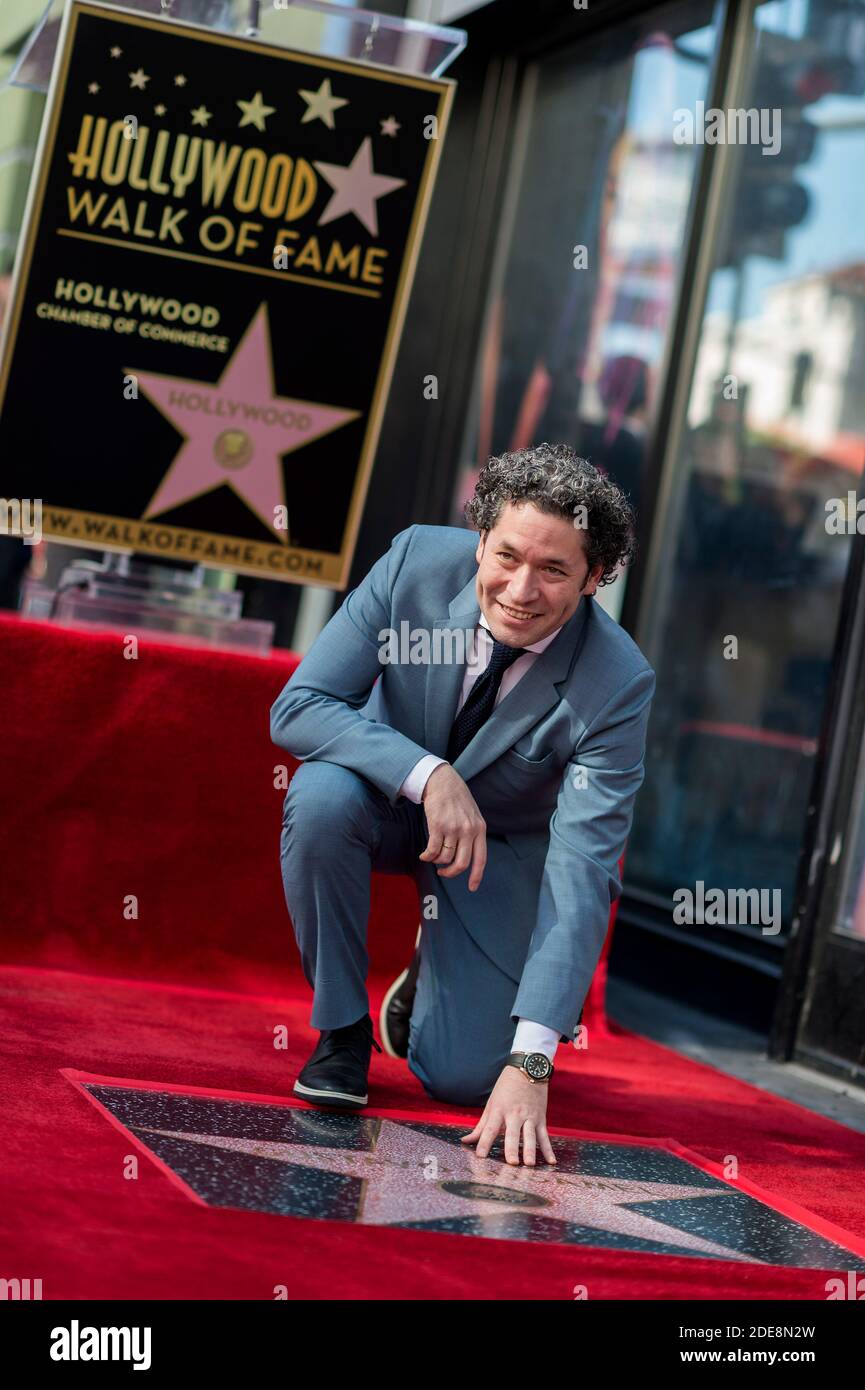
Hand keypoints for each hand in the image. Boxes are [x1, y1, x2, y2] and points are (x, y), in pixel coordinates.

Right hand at [419, 763, 486, 890]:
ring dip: (437, 861)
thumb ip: (473, 834)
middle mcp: (468, 830)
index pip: (481, 858)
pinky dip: (427, 856)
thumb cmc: (457, 799)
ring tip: (433, 856)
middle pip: (461, 863)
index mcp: (480, 829)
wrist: (443, 781)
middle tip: (443, 872)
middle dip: (451, 872)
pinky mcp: (437, 826)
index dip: (476, 876)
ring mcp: (453, 828)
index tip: (472, 887)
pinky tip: (424, 855)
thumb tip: (468, 857)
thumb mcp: (473, 815)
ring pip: (445, 858)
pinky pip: (432, 850)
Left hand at [460, 1065, 556, 1166]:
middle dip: (512, 1149)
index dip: (484, 1143)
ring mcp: (529, 1116)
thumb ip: (480, 1126)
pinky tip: (551, 1161)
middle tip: (511, 1163)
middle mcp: (515, 1114)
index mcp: (499, 1110)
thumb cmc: (506, 1087)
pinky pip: (544, 1136)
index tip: (480, 1156)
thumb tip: (466, 1140)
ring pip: (530, 1136)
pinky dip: (548, 1149)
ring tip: (529, 1164)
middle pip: (512, 1134)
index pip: (490, 1129)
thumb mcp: (491, 1103)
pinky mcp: (541, 1118)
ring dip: (531, 1150)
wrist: (527, 1068)